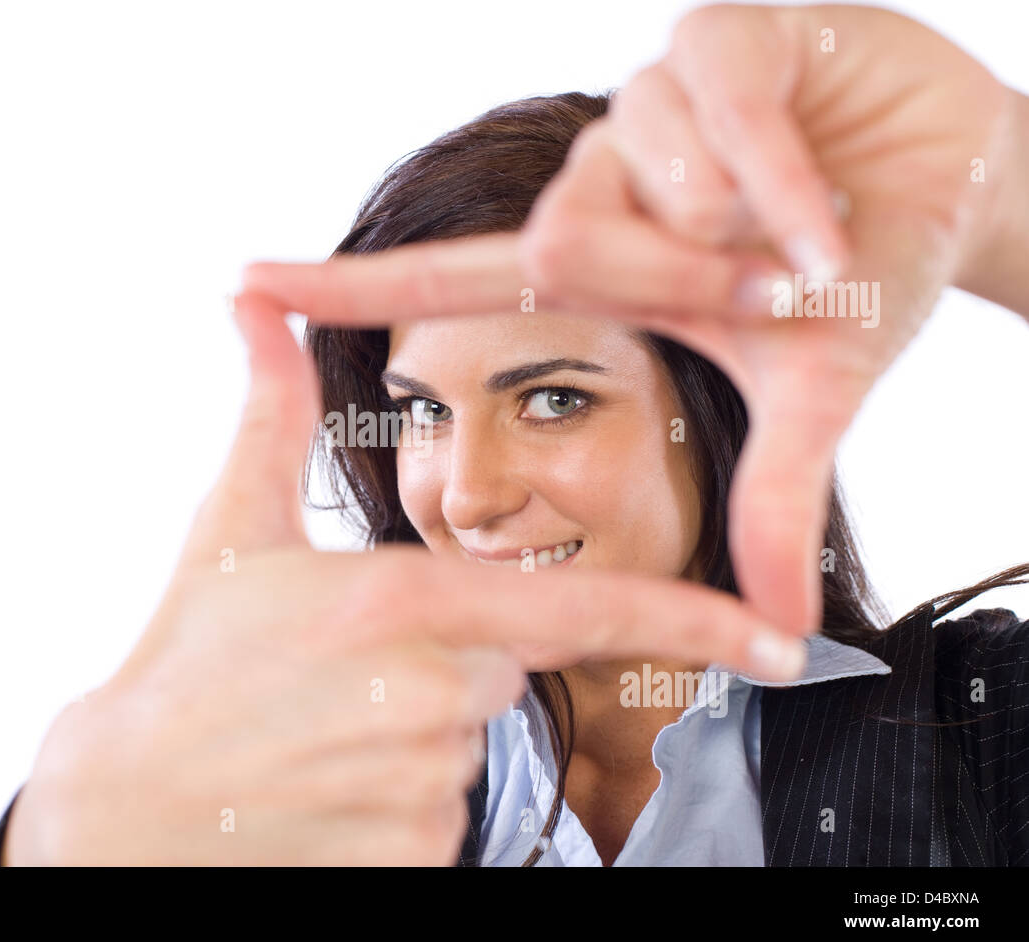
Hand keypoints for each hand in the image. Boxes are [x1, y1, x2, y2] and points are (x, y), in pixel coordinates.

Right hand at [3, 291, 804, 865]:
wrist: (123, 805)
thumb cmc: (184, 660)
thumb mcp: (232, 528)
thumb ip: (271, 411)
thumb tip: (254, 306)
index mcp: (405, 606)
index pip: (581, 611)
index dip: (691, 621)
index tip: (777, 641)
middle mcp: (429, 698)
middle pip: (504, 666)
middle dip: (450, 656)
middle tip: (343, 666)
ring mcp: (423, 790)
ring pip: (470, 742)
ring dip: (415, 728)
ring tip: (318, 729)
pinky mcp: (411, 858)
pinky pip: (445, 816)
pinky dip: (399, 797)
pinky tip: (323, 785)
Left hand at [238, 3, 1024, 636]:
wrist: (956, 182)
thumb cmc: (863, 275)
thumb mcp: (809, 391)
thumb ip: (772, 492)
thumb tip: (785, 622)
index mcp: (597, 259)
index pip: (448, 278)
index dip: (347, 287)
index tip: (245, 286)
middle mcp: (602, 179)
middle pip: (562, 241)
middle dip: (682, 281)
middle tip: (774, 294)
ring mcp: (651, 106)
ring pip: (643, 174)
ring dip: (747, 230)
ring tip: (814, 237)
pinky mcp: (719, 38)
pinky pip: (717, 110)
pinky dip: (786, 175)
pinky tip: (834, 205)